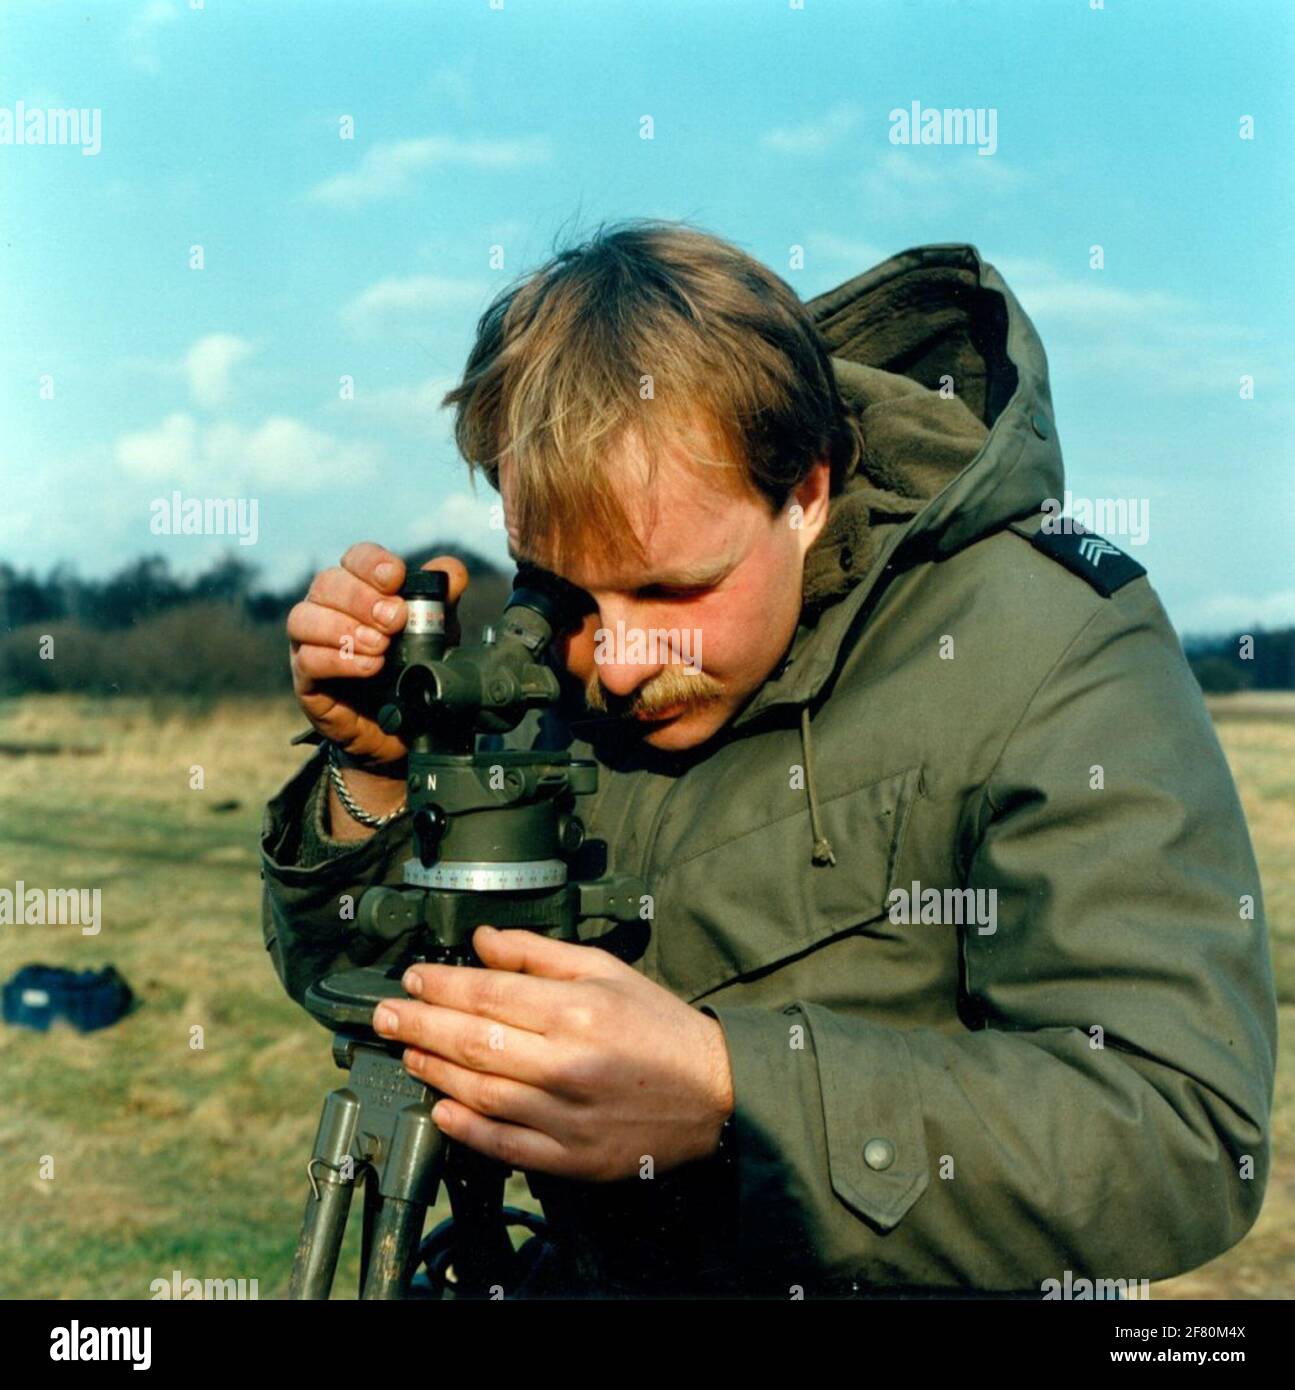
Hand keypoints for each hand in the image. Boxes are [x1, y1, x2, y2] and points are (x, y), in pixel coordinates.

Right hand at [287, 542, 468, 766]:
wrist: (400, 729)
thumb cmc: (411, 671)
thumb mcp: (437, 635)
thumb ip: (443, 602)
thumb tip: (452, 572)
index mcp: (358, 589)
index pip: (354, 559)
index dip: (371, 563)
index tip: (396, 576)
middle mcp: (327, 609)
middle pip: (327, 584)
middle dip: (362, 598)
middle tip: (395, 619)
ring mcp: (309, 643)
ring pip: (305, 618)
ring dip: (344, 627)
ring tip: (380, 647)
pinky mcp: (305, 679)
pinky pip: (307, 660)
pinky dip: (338, 660)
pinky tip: (369, 667)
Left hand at [372, 926, 735, 1181]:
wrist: (713, 1093)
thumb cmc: (658, 1027)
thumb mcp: (606, 970)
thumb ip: (539, 954)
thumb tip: (482, 940)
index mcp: (578, 1011)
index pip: (490, 994)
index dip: (442, 985)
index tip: (413, 978)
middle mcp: (567, 1063)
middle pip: (474, 1041)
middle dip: (419, 1024)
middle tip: (385, 1014)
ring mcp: (567, 1115)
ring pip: (481, 1093)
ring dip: (434, 1070)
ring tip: (407, 1052)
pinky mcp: (572, 1158)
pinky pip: (505, 1145)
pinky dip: (467, 1129)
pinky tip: (442, 1109)